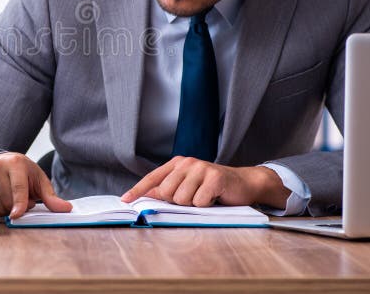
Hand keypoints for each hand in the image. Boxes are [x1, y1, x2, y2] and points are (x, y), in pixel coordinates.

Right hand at [0, 152, 72, 218]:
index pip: (18, 188)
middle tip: (22, 198)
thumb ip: (51, 197)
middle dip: (17, 206)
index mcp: (16, 163)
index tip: (17, 215)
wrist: (3, 161)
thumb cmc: (25, 173)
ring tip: (10, 196)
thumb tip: (66, 209)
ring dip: (6, 208)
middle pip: (7, 201)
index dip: (19, 203)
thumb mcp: (40, 181)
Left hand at [120, 156, 289, 208]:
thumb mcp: (188, 186)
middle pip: (167, 193)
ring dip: (194, 204)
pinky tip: (215, 197)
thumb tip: (148, 196)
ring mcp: (201, 168)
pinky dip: (207, 205)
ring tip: (206, 196)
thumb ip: (169, 189)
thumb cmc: (212, 188)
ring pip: (182, 199)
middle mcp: (187, 163)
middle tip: (195, 197)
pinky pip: (199, 202)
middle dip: (179, 202)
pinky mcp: (214, 177)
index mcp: (177, 163)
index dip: (138, 190)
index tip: (125, 200)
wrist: (244, 183)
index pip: (153, 178)